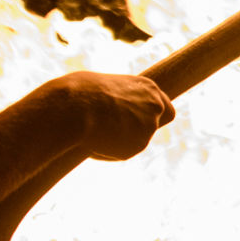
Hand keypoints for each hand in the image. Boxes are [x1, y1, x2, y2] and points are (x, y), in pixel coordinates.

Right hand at [57, 72, 175, 161]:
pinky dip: (109, 151)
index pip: (164, 107)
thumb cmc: (80, 92)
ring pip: (134, 141)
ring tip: (93, 131)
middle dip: (138, 130)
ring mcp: (149, 128)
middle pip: (155, 125)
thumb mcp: (102, 88)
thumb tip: (108, 111)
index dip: (150, 115)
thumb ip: (115, 101)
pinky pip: (121, 153)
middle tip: (116, 132)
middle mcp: (155, 107)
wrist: (75, 107)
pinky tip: (92, 140)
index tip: (137, 120)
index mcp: (147, 88)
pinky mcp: (139, 146)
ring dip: (119, 141)